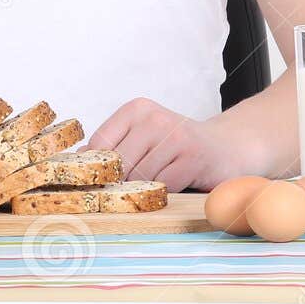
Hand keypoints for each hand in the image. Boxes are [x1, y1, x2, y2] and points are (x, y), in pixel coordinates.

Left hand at [87, 97, 251, 191]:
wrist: (228, 147)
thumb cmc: (179, 148)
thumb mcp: (143, 138)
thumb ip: (114, 148)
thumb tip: (76, 163)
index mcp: (136, 109)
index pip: (100, 143)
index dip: (95, 168)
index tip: (93, 184)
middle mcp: (154, 118)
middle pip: (118, 163)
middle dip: (119, 183)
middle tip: (123, 194)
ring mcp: (174, 136)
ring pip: (140, 177)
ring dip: (144, 189)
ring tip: (153, 187)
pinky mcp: (192, 157)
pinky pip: (163, 186)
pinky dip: (164, 194)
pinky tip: (173, 186)